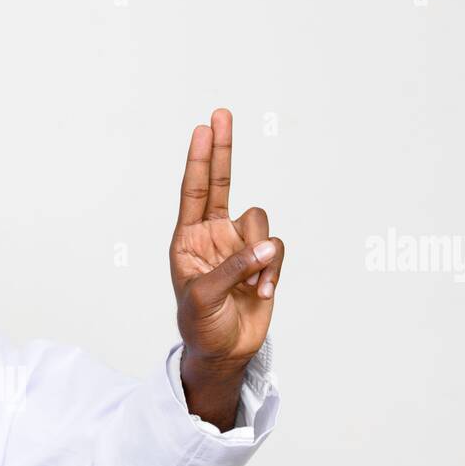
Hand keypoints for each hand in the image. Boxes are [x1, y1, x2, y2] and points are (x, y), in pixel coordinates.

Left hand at [170, 108, 283, 376]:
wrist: (224, 351)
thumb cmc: (200, 325)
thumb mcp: (204, 296)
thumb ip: (233, 267)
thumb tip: (264, 246)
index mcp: (188, 240)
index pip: (193, 191)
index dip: (199, 159)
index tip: (203, 128)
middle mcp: (214, 236)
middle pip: (221, 183)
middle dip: (223, 151)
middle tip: (222, 114)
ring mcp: (239, 246)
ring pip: (260, 222)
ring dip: (260, 252)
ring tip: (252, 283)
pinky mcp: (263, 261)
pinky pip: (275, 250)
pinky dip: (272, 271)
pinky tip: (261, 293)